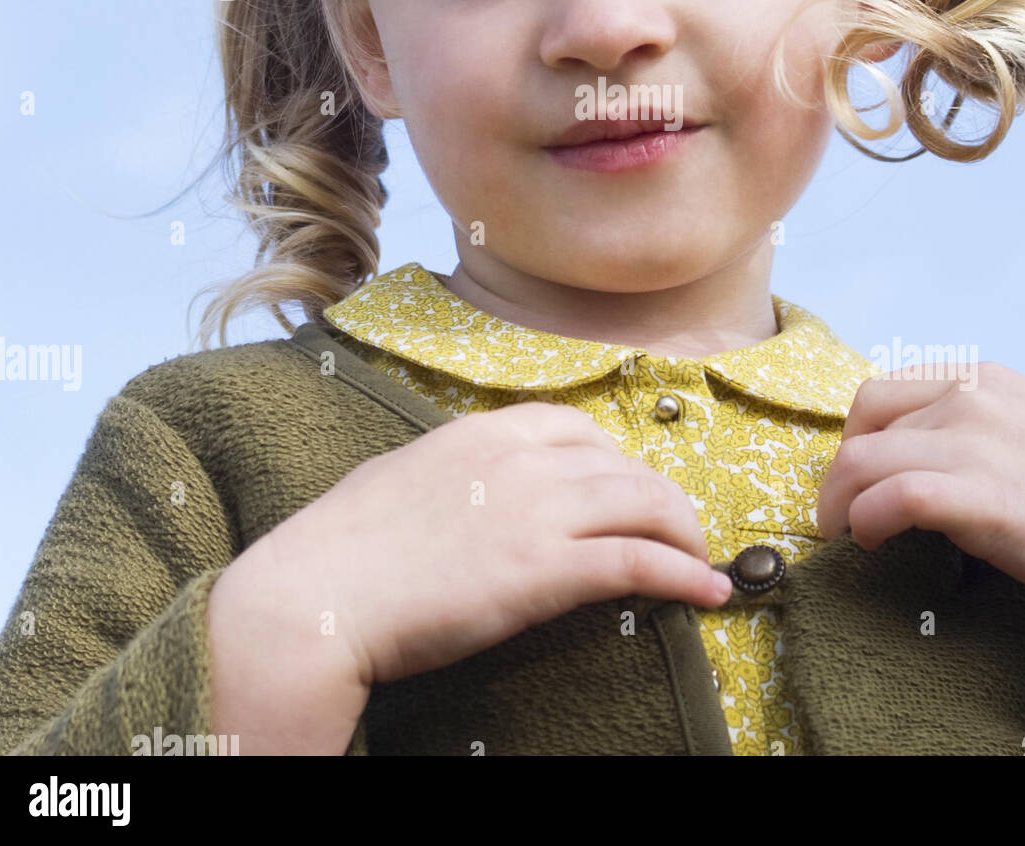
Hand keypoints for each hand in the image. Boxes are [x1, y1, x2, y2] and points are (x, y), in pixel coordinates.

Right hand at [262, 401, 730, 688]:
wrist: (315, 595)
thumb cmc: (342, 546)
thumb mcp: (402, 477)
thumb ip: (453, 472)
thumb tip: (469, 487)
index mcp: (484, 432)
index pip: (578, 430)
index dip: (616, 462)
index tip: (629, 490)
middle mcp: (521, 459)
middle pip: (624, 466)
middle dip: (661, 499)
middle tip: (677, 531)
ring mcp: (537, 510)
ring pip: (645, 505)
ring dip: (685, 535)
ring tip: (701, 560)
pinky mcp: (545, 570)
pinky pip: (639, 563)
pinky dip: (685, 576)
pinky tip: (708, 593)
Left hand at [817, 362, 1024, 657]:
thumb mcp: (1018, 433)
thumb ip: (961, 428)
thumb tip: (889, 456)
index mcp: (981, 378)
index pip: (878, 393)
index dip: (854, 440)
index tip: (854, 483)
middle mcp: (975, 397)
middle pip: (862, 423)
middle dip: (839, 472)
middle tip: (841, 515)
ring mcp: (981, 443)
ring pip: (863, 461)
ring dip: (841, 504)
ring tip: (850, 536)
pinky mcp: (987, 497)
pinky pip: (893, 497)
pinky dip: (866, 522)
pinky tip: (874, 542)